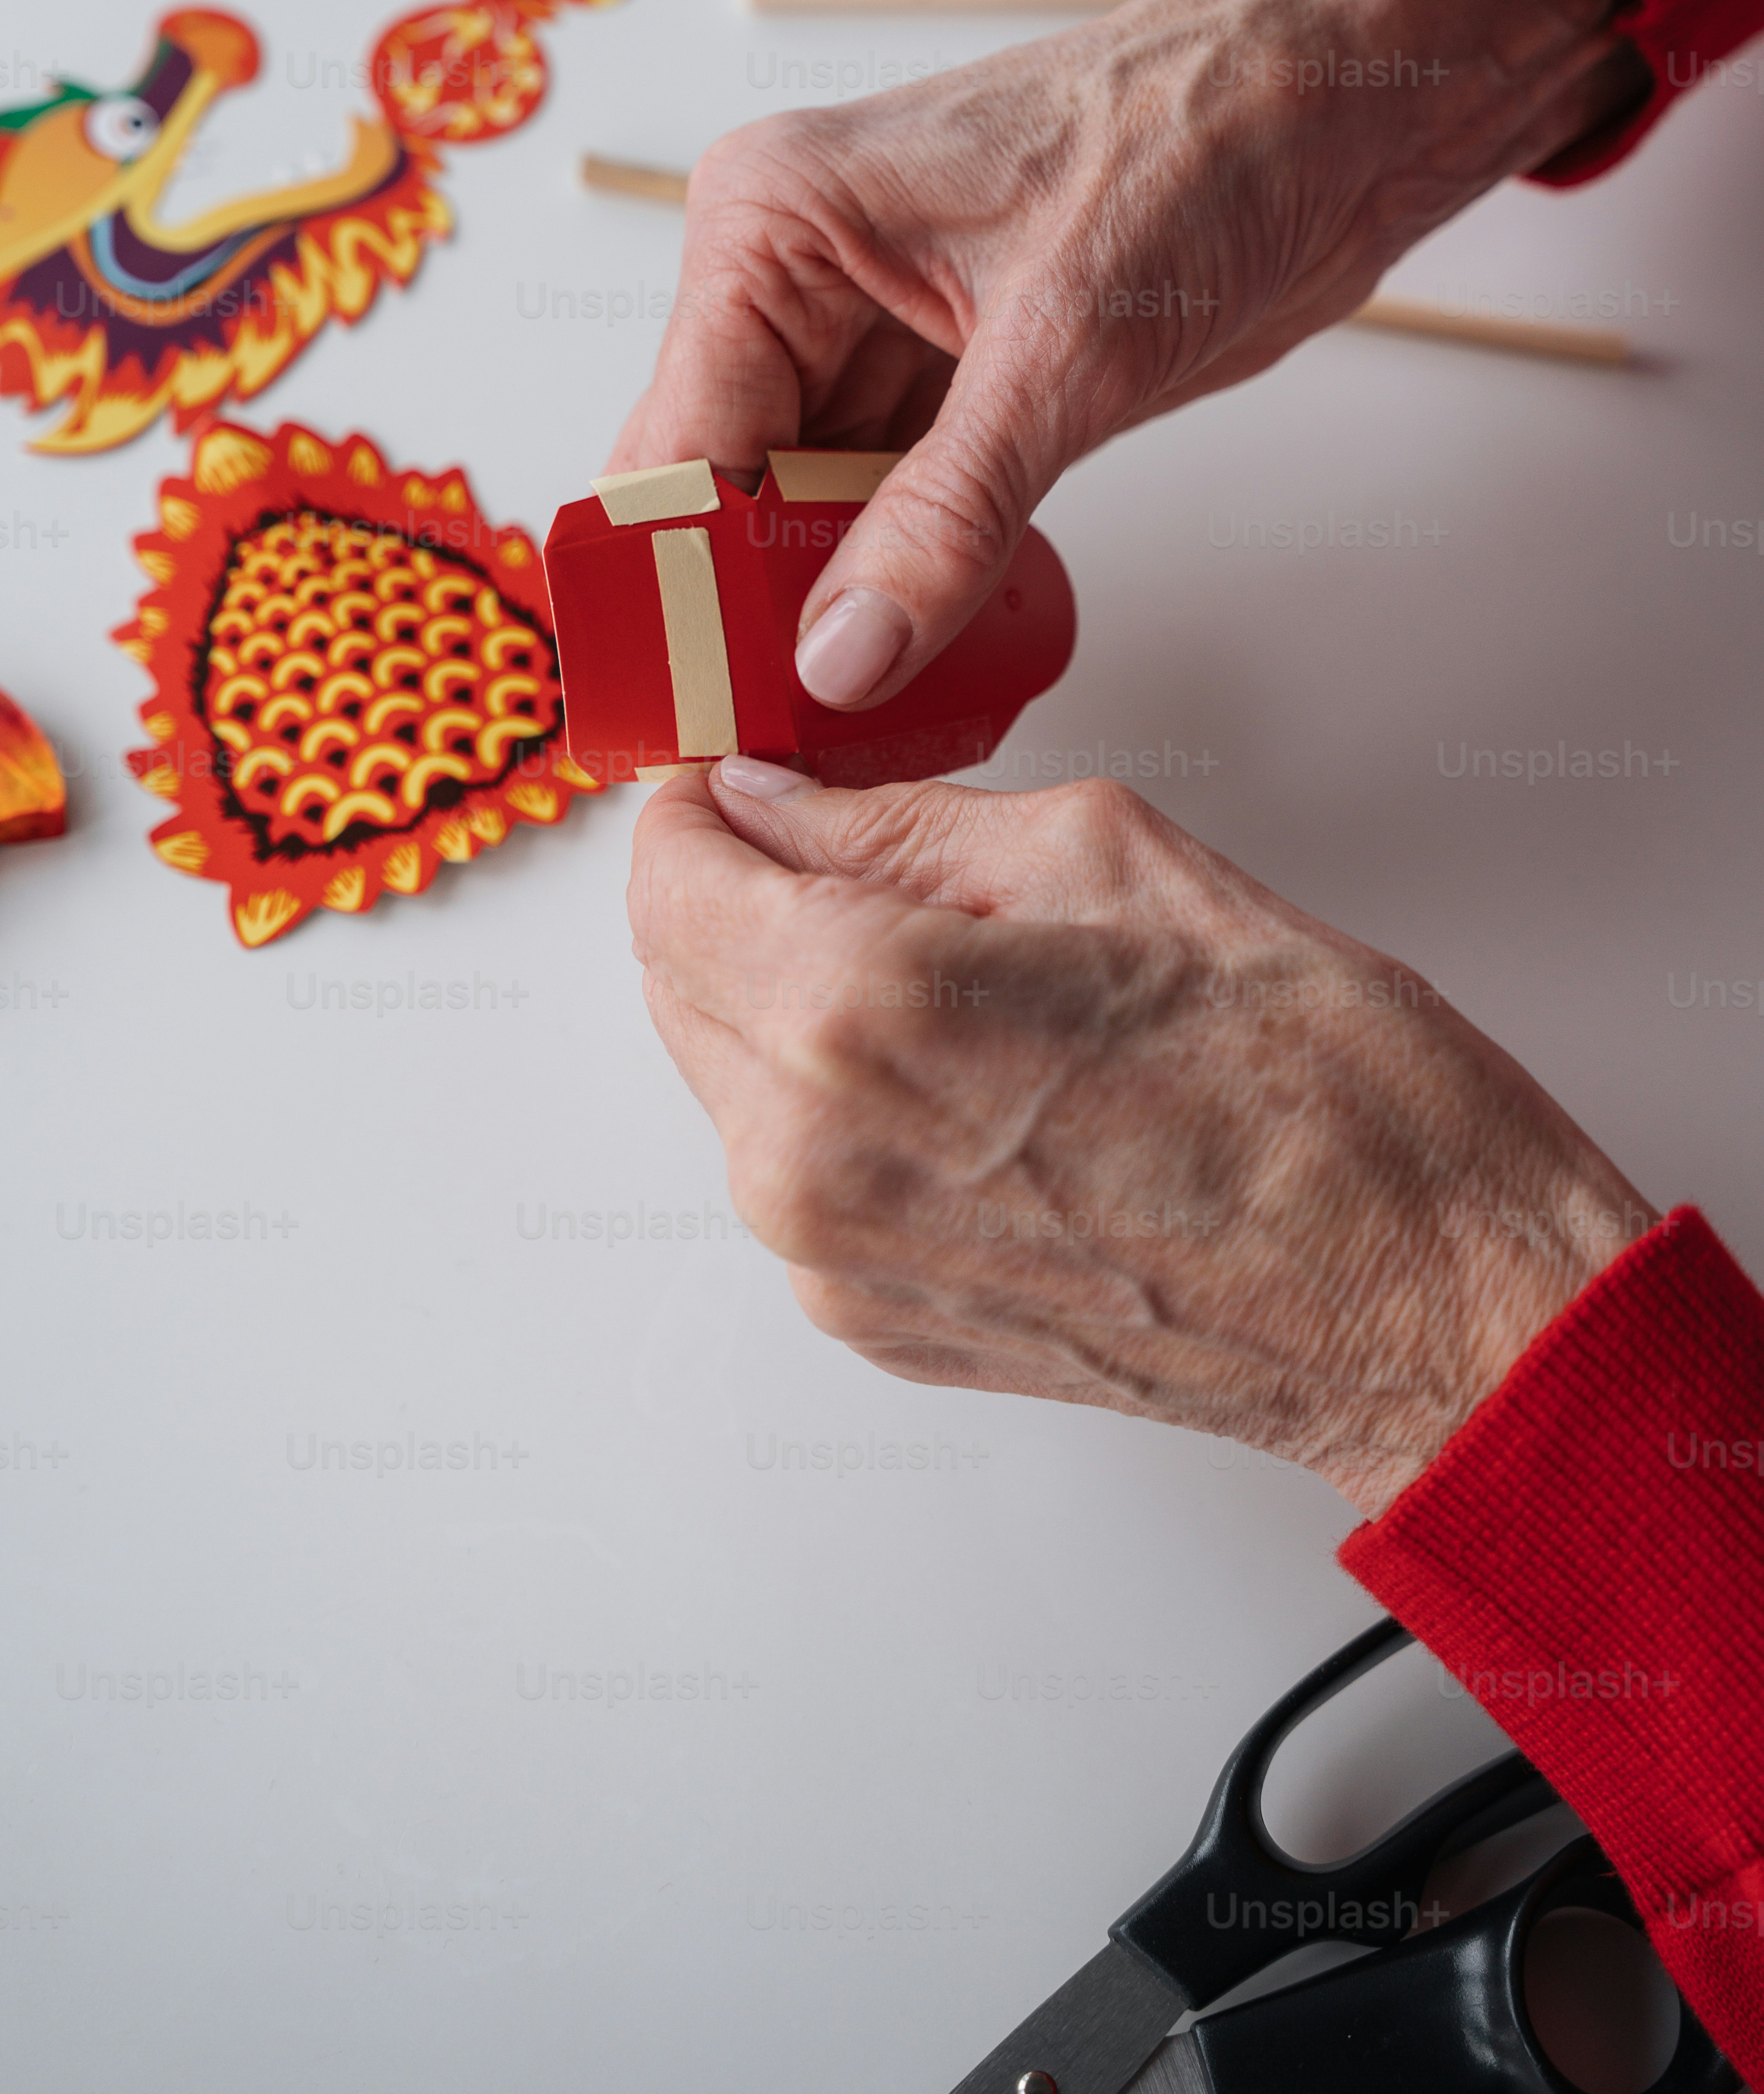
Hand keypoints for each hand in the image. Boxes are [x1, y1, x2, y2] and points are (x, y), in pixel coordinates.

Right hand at [612, 0, 1646, 709]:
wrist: (1347, 105)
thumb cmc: (1213, 138)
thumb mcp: (1070, 349)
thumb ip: (945, 517)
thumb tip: (842, 655)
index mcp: (776, 222)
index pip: (682, 443)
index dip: (682, 589)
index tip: (707, 712)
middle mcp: (798, 271)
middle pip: (725, 487)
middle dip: (751, 615)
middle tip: (779, 741)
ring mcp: (870, 327)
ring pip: (800, 508)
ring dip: (827, 614)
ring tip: (850, 725)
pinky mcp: (950, 376)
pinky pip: (884, 505)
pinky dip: (898, 583)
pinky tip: (912, 663)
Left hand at [628, 761, 1652, 1515]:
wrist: (1424, 1302)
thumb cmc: (1323, 1092)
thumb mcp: (1108, 856)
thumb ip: (899, 825)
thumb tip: (779, 807)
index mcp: (857, 1017)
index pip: (669, 878)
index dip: (701, 806)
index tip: (747, 772)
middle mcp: (811, 1160)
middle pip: (677, 978)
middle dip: (739, 892)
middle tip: (845, 838)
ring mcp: (835, 1261)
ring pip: (731, 1076)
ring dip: (790, 996)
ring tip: (942, 956)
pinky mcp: (876, 1321)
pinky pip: (797, 1170)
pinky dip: (842, 1098)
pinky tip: (969, 1065)